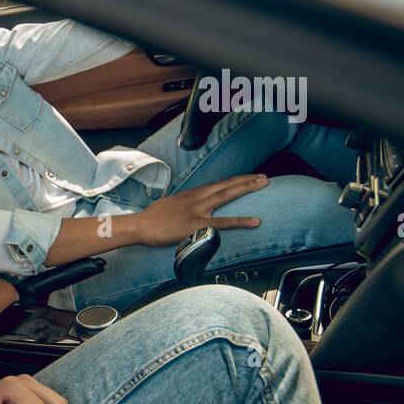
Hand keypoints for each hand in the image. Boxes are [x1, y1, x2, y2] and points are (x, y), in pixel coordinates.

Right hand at [135, 174, 266, 247]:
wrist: (140, 226)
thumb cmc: (150, 219)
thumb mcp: (167, 206)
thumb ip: (179, 205)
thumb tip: (182, 207)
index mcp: (190, 194)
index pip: (216, 184)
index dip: (233, 181)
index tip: (246, 178)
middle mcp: (196, 198)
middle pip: (225, 185)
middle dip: (245, 180)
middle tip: (263, 177)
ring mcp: (198, 210)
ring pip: (226, 195)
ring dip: (246, 188)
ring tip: (263, 184)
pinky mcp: (197, 224)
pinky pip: (223, 223)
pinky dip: (241, 221)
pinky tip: (255, 221)